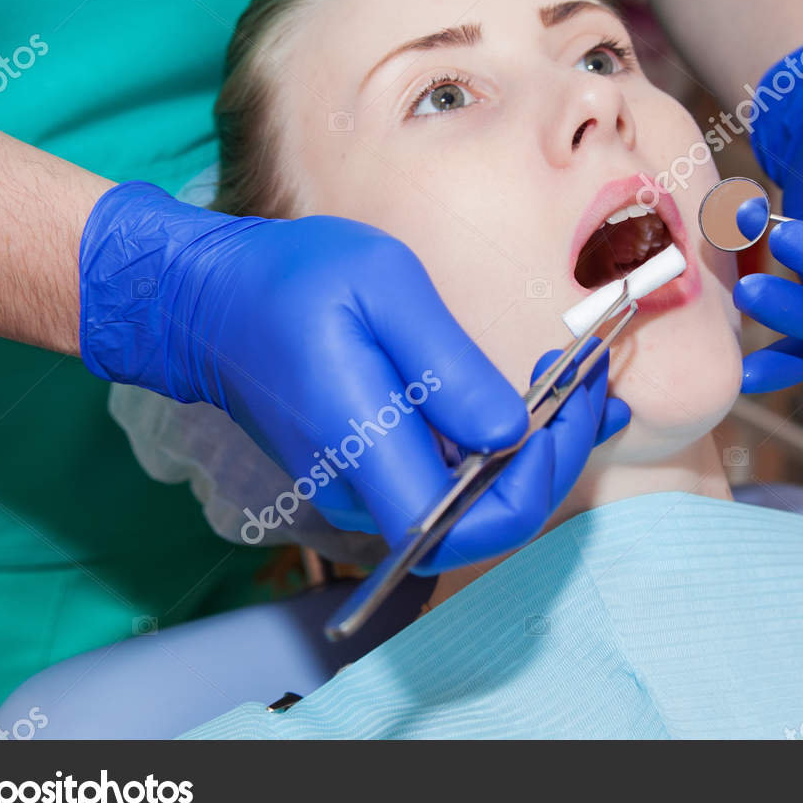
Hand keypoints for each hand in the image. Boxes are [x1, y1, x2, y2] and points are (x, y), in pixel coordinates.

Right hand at [79, 183, 628, 569]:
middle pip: (484, 523)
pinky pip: (451, 481)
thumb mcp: (381, 287)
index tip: (571, 399)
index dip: (539, 479)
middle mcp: (363, 488)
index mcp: (364, 445)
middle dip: (556, 461)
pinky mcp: (369, 471)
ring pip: (472, 506)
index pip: (471, 523)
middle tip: (594, 385)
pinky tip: (543, 400)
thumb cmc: (292, 279)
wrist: (208, 303)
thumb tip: (510, 433)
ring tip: (586, 388)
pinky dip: (506, 448)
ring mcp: (364, 487)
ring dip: (540, 456)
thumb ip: (446, 366)